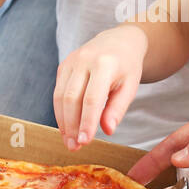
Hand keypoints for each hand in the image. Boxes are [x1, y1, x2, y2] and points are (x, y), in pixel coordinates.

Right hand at [54, 26, 147, 149]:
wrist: (119, 41)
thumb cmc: (127, 67)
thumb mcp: (130, 86)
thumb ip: (118, 108)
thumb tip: (107, 131)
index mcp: (105, 64)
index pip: (92, 98)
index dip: (86, 122)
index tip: (85, 142)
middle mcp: (84, 60)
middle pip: (71, 99)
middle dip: (71, 126)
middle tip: (75, 147)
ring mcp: (71, 61)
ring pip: (60, 96)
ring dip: (63, 122)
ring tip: (69, 142)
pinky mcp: (63, 65)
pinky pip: (57, 92)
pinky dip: (60, 112)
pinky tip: (66, 127)